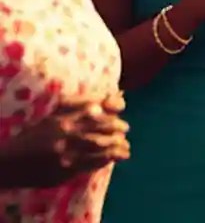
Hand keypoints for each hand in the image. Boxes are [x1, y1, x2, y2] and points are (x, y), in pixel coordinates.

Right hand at [0, 92, 129, 188]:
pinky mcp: (64, 170)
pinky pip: (90, 164)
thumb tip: (102, 102)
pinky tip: (112, 159)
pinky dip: (104, 161)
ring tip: (126, 148)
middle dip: (116, 132)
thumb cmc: (34, 137)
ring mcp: (65, 154)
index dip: (112, 118)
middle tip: (126, 131)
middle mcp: (65, 136)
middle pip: (99, 132)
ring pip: (98, 149)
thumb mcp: (51, 117)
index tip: (122, 120)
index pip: (95, 117)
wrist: (11, 162)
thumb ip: (76, 107)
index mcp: (62, 120)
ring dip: (116, 148)